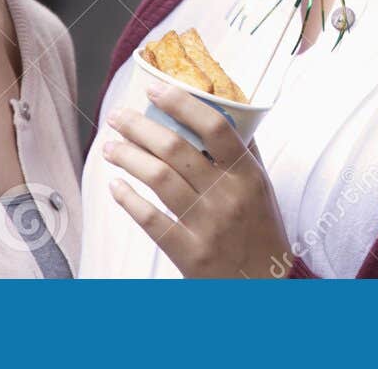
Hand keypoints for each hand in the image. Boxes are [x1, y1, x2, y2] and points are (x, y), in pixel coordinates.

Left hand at [103, 81, 292, 277]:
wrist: (266, 287)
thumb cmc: (263, 232)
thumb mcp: (262, 188)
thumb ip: (245, 153)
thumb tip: (228, 112)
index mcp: (247, 174)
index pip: (215, 127)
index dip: (182, 104)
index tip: (155, 90)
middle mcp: (227, 195)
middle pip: (177, 149)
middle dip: (140, 127)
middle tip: (118, 116)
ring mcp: (207, 225)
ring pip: (159, 179)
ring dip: (129, 158)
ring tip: (111, 147)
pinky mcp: (189, 253)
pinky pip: (151, 220)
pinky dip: (129, 200)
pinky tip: (116, 187)